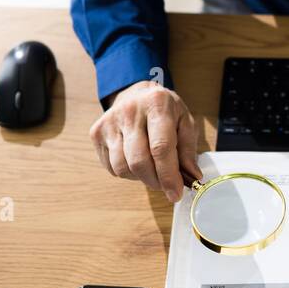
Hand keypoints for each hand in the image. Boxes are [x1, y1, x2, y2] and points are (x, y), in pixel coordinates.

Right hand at [90, 80, 199, 201]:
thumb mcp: (185, 122)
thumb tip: (192, 178)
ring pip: (122, 167)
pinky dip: (127, 172)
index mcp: (156, 104)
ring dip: (140, 178)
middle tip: (166, 186)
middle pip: (139, 161)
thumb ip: (189, 150)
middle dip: (155, 181)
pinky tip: (136, 160)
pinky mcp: (96, 133)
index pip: (161, 147)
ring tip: (152, 169)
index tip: (176, 193)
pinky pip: (111, 167)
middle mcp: (129, 111)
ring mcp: (109, 122)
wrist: (136, 93)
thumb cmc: (164, 110)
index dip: (168, 176)